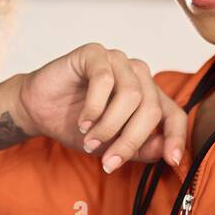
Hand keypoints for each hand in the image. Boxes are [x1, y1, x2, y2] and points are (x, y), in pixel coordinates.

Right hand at [15, 44, 187, 172]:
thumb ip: (140, 147)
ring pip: (131, 95)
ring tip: (90, 139)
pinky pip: (104, 80)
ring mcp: (117, 61)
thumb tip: (164, 152)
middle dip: (130, 139)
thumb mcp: (112, 145)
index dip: (176, 137)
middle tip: (109, 160)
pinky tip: (83, 121)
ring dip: (109, 125)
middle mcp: (137, 75)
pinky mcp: (95, 53)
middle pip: (150, 108)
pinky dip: (94, 107)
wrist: (38, 110)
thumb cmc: (76, 125)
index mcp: (148, 95)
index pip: (173, 114)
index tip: (172, 160)